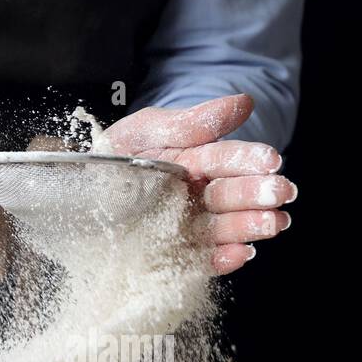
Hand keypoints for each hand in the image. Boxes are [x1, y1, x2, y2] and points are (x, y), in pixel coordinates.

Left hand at [102, 94, 296, 273]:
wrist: (80, 194)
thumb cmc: (117, 156)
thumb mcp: (150, 130)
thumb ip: (193, 121)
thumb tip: (245, 102)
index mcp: (195, 161)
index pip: (226, 159)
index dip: (249, 159)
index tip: (271, 159)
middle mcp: (198, 195)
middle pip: (230, 195)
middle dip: (258, 194)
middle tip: (281, 192)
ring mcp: (190, 226)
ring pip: (224, 227)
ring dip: (251, 226)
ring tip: (274, 224)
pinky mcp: (179, 256)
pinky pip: (203, 259)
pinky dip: (224, 258)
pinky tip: (242, 253)